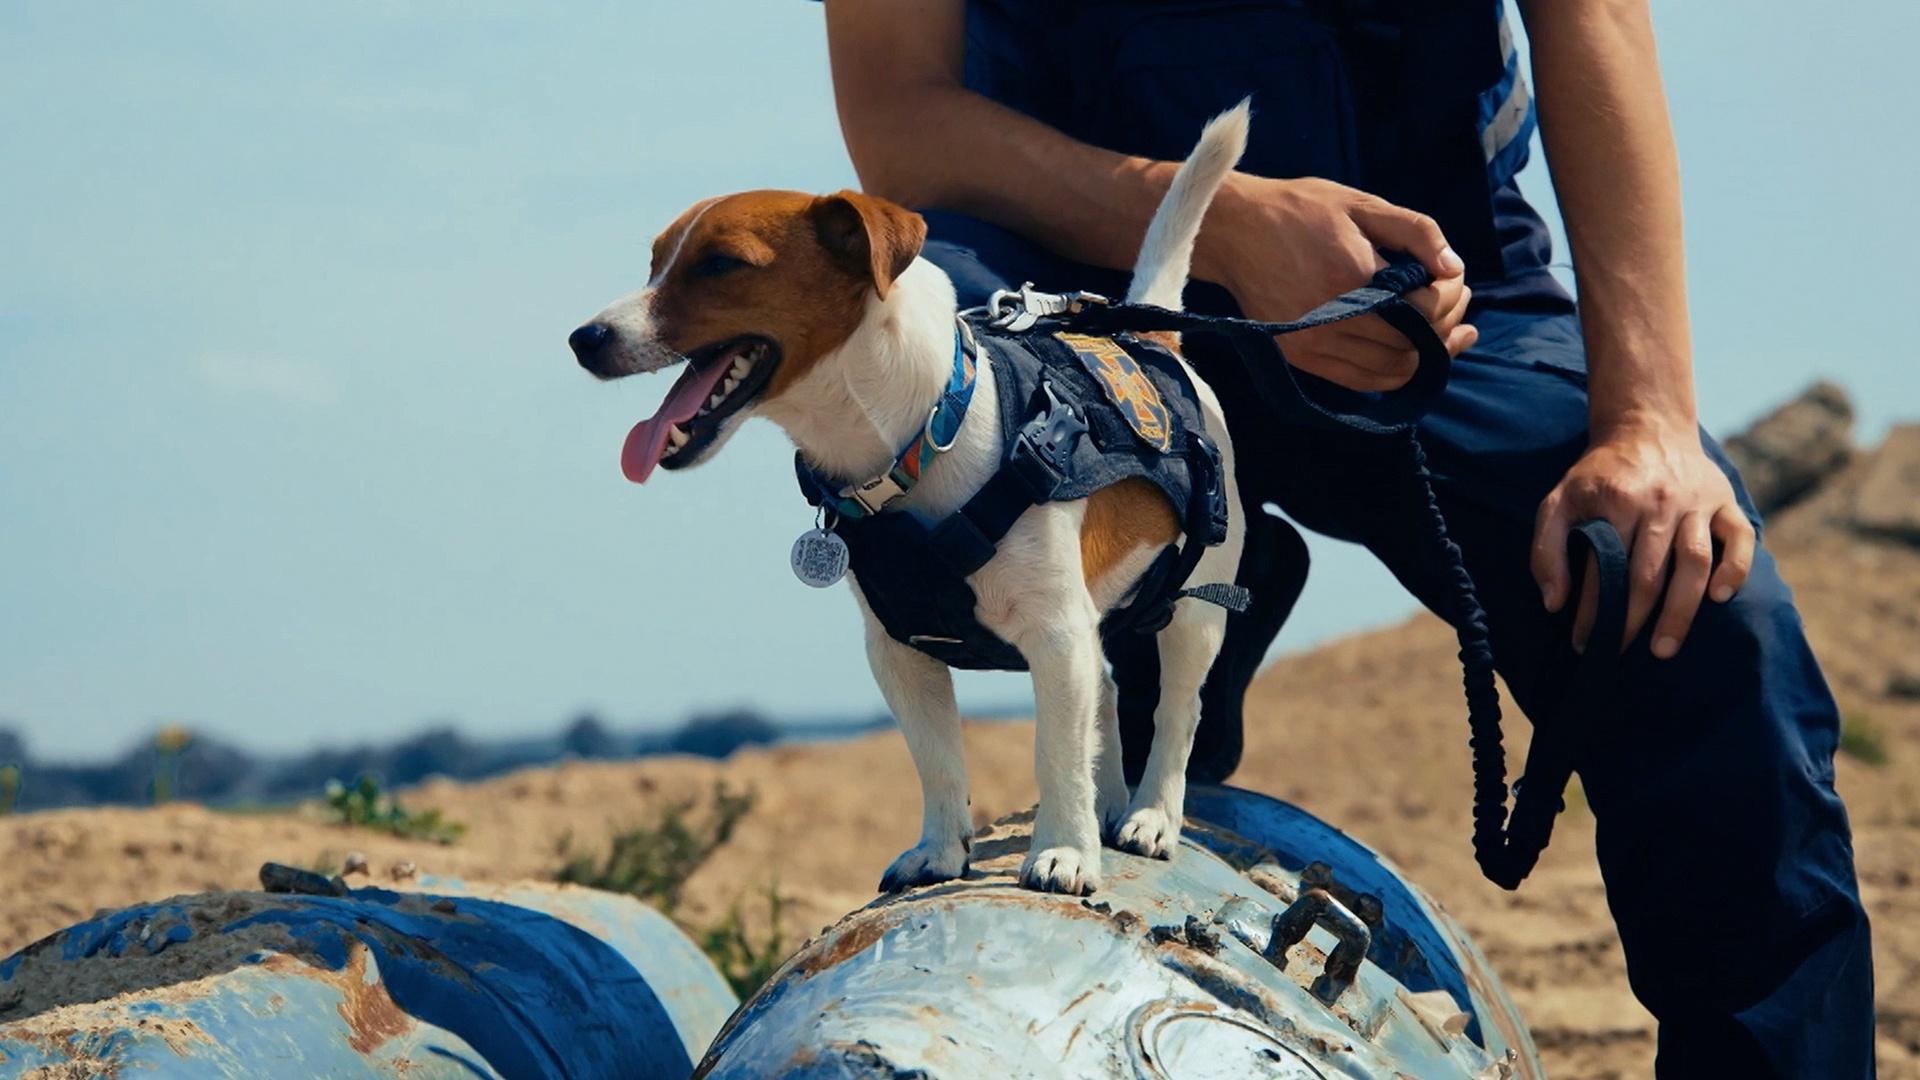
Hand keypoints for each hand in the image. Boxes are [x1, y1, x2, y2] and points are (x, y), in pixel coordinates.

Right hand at [1200, 175, 1478, 390]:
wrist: (1235, 231)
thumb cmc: (1300, 211)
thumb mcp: (1361, 205)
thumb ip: (1416, 232)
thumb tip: (1453, 267)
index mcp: (1352, 276)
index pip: (1425, 310)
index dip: (1451, 298)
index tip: (1455, 279)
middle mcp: (1331, 319)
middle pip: (1412, 345)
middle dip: (1446, 326)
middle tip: (1458, 303)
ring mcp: (1313, 344)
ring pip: (1391, 370)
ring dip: (1425, 354)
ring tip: (1443, 331)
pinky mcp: (1301, 358)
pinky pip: (1360, 380)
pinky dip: (1392, 372)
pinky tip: (1409, 353)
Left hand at [1530, 419, 1755, 657]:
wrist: (1646, 427)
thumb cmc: (1598, 476)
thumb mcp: (1558, 500)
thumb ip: (1546, 549)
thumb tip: (1554, 603)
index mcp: (1616, 501)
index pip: (1603, 568)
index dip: (1591, 610)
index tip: (1581, 641)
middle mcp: (1659, 502)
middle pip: (1647, 574)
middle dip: (1630, 620)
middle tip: (1616, 652)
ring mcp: (1696, 502)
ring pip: (1693, 562)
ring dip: (1680, 610)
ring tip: (1663, 648)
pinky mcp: (1725, 501)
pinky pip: (1739, 538)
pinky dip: (1735, 568)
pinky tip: (1719, 597)